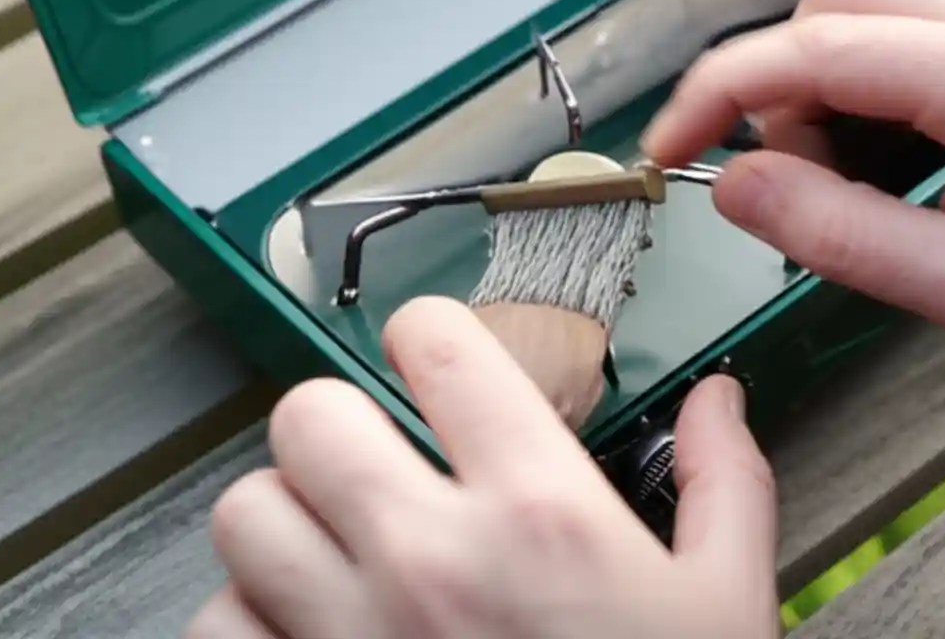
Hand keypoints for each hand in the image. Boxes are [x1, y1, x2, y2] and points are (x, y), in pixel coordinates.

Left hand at [187, 297, 779, 638]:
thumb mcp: (727, 605)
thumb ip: (724, 486)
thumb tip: (718, 402)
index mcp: (539, 515)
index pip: (437, 346)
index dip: (432, 336)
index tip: (437, 360)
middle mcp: (429, 562)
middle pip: (308, 415)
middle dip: (343, 425)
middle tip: (382, 461)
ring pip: (245, 513)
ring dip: (287, 522)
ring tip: (341, 550)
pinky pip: (217, 628)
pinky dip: (250, 621)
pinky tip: (311, 634)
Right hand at [642, 0, 944, 374]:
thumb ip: (832, 233)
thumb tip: (737, 186)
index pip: (808, 51)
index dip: (716, 96)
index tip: (672, 146)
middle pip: (827, 4)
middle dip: (782, 91)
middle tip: (801, 181)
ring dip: (825, 75)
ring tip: (857, 167)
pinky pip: (908, 12)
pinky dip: (869, 66)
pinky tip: (895, 137)